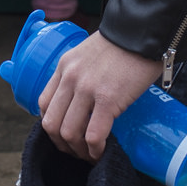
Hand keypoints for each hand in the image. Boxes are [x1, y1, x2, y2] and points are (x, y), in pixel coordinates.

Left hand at [38, 31, 159, 161]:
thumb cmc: (123, 42)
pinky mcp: (107, 99)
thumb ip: (82, 73)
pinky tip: (101, 152)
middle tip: (76, 150)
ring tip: (90, 154)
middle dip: (61, 144)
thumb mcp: (89, 54)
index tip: (64, 134)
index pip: (43, 103)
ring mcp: (86, 89)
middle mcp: (70, 78)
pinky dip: (94, 150)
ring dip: (77, 151)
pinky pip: (93, 135)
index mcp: (64, 66)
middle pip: (51, 123)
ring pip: (68, 133)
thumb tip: (87, 99)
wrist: (142, 31)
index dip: (52, 125)